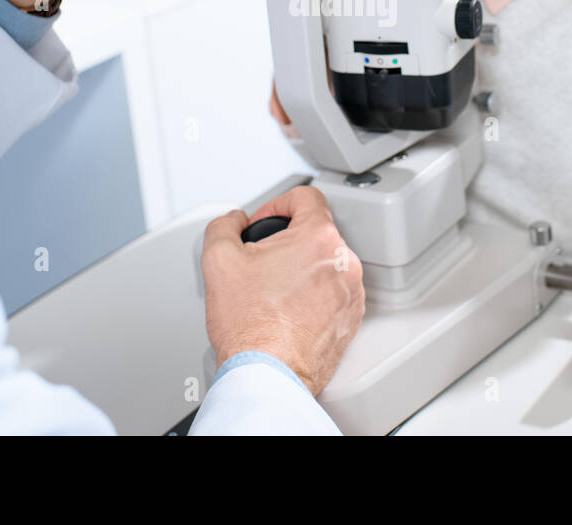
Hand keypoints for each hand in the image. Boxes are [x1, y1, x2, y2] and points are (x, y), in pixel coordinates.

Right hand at [201, 185, 363, 396]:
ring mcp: (351, 292)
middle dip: (288, 242)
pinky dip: (314, 294)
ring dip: (302, 268)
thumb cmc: (251, 326)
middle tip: (262, 262)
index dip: (278, 204)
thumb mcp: (219, 260)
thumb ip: (224, 226)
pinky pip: (334, 291)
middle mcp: (344, 262)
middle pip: (316, 232)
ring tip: (274, 290)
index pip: (306, 197)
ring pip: (326, 263)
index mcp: (318, 239)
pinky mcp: (351, 318)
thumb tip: (233, 221)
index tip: (266, 222)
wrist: (267, 374)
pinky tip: (288, 309)